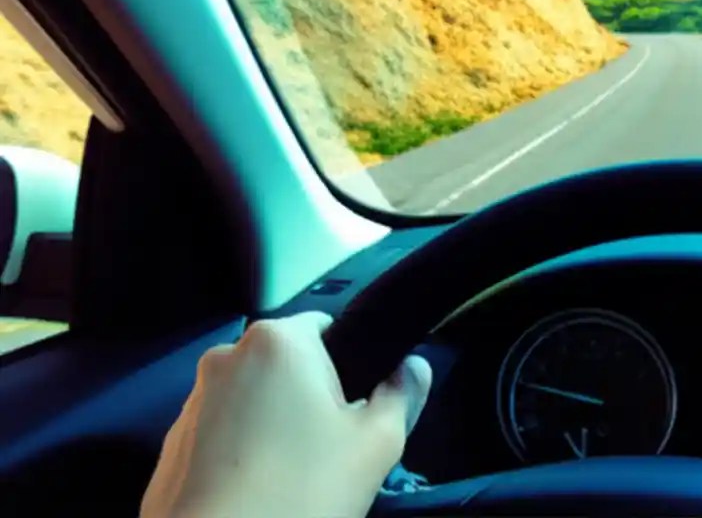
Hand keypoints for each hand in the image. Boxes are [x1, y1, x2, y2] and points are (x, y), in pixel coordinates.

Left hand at [141, 312, 431, 517]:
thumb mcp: (378, 443)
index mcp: (279, 341)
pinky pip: (223, 433)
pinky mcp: (172, 442)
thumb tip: (412, 368)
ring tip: (292, 477)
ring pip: (255, 400)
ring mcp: (193, 400)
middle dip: (312, 398)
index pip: (330, 327)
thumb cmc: (300, 492)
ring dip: (275, 425)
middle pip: (289, 365)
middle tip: (332, 449)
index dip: (352, 367)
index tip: (357, 411)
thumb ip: (402, 394)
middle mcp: (228, 357)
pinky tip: (259, 489)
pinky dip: (242, 452)